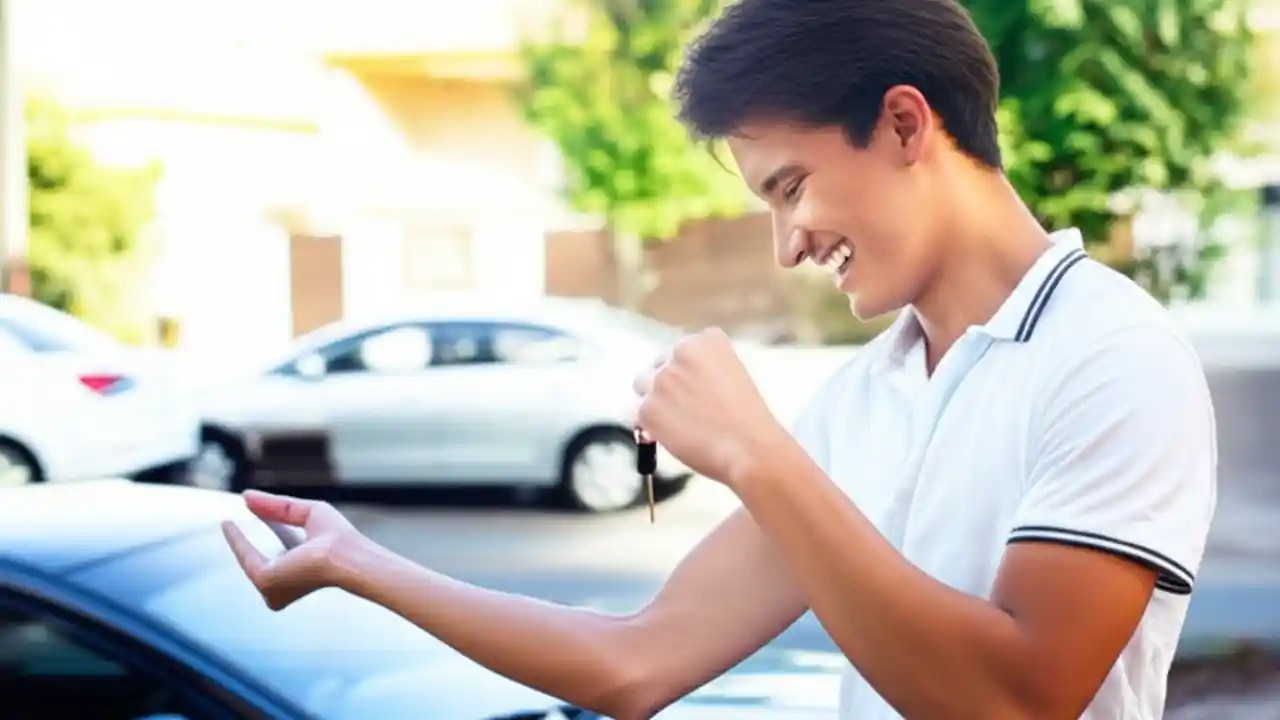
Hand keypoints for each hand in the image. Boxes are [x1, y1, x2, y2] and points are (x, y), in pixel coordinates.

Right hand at [221, 490, 366, 610]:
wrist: (348, 556)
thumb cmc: (339, 539)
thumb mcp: (306, 513)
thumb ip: (277, 506)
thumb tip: (247, 495)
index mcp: (298, 575)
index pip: (278, 552)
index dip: (267, 532)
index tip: (252, 513)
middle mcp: (284, 588)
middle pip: (260, 556)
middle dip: (248, 538)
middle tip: (233, 518)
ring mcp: (273, 588)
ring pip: (249, 557)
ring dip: (238, 538)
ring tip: (226, 520)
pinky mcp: (265, 582)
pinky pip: (244, 557)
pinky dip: (236, 540)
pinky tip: (228, 523)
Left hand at [633, 327, 789, 486]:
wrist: (749, 449)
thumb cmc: (746, 420)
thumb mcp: (732, 376)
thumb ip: (701, 370)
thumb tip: (670, 384)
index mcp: (706, 340)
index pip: (682, 351)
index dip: (688, 375)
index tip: (702, 393)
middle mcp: (680, 352)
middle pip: (659, 364)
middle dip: (667, 386)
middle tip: (688, 411)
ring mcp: (661, 379)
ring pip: (642, 384)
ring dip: (654, 400)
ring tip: (680, 423)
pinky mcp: (647, 407)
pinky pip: (637, 413)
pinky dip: (650, 426)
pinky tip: (674, 435)